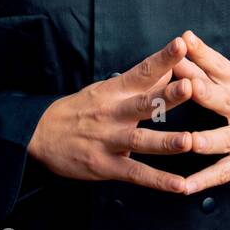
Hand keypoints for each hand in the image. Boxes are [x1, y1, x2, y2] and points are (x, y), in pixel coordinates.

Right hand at [27, 36, 197, 192]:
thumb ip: (139, 82)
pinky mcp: (105, 166)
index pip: (141, 71)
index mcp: (113, 91)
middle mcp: (112, 113)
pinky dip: (157, 181)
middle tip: (190, 87)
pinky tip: (179, 185)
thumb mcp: (105, 89)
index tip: (181, 44)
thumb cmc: (79, 110)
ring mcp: (108, 140)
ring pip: (140, 140)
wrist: (39, 134)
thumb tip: (169, 70)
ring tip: (189, 141)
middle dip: (167, 96)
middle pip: (143, 103)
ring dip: (165, 142)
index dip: (162, 58)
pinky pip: (135, 173)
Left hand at [170, 29, 229, 195]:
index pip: (220, 66)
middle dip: (206, 93)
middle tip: (188, 87)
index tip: (181, 43)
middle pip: (225, 100)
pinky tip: (184, 187)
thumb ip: (209, 62)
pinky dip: (205, 181)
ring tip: (189, 142)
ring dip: (207, 141)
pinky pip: (225, 174)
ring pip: (226, 141)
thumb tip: (185, 37)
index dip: (201, 55)